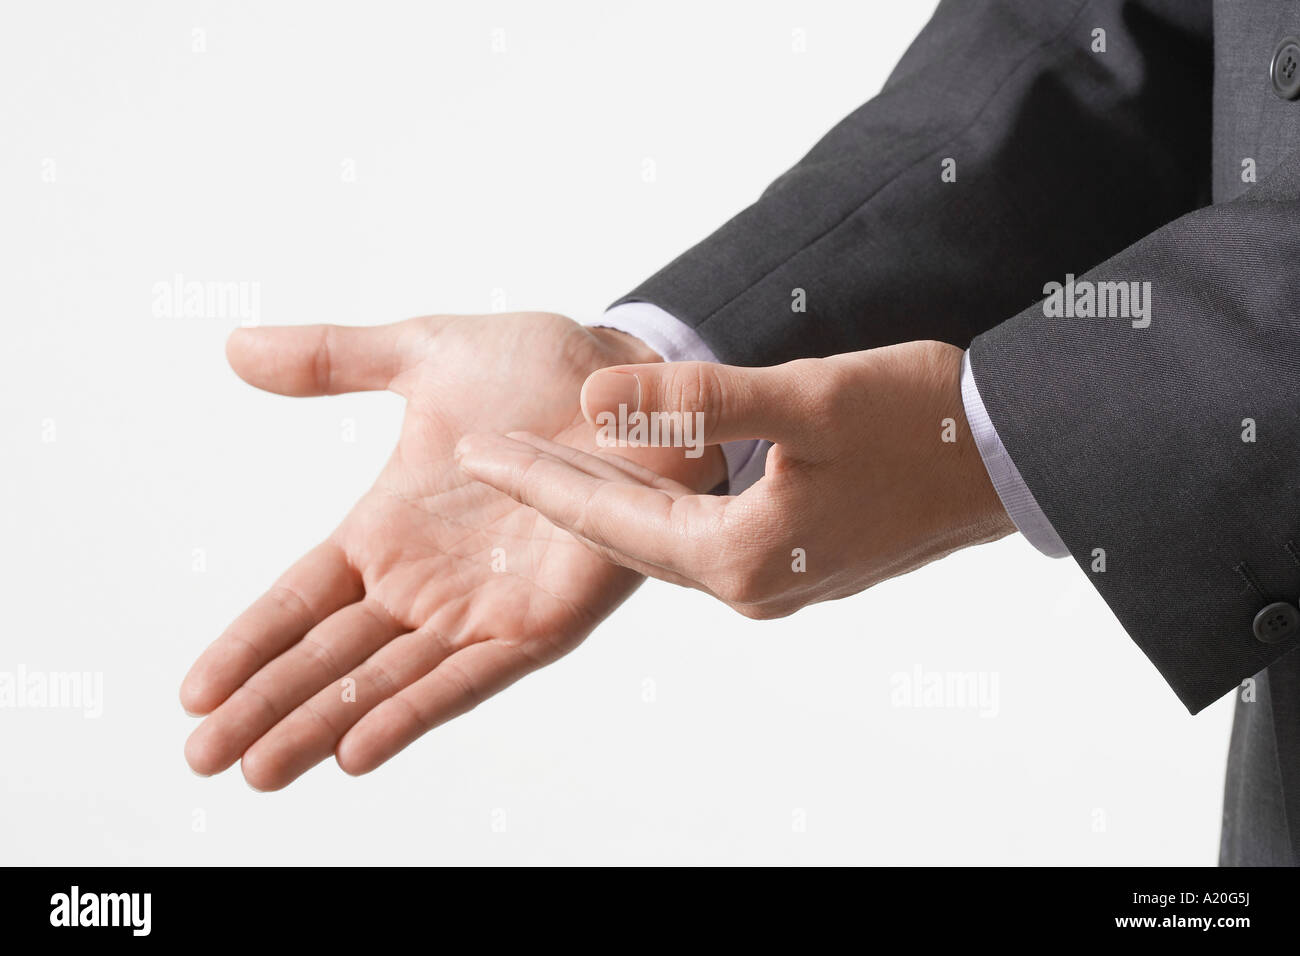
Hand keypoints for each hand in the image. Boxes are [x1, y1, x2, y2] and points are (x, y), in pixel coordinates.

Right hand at [181, 312, 724, 788]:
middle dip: (266, 706)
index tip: (189, 693)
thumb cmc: (543, 367)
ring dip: (324, 724)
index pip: (300, 599)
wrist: (637, 375)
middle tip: (201, 759)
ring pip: (387, 679)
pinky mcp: (542, 620)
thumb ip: (336, 361)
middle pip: (329, 655)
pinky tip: (357, 749)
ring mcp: (481, 607)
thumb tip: (237, 348)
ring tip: (260, 770)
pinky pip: (471, 675)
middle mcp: (426, 582)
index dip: (248, 644)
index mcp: (390, 529)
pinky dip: (416, 710)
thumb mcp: (425, 355)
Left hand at [455, 340, 1013, 618]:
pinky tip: (640, 481)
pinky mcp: (801, 565)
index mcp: (739, 556)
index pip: (608, 519)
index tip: (475, 454)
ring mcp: (776, 584)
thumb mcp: (805, 397)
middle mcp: (748, 586)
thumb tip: (595, 395)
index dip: (537, 480)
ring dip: (605, 503)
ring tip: (547, 464)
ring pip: (661, 542)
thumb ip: (697, 398)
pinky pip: (702, 541)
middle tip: (487, 460)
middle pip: (624, 538)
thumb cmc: (918, 421)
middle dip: (555, 494)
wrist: (1009, 458)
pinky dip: (657, 510)